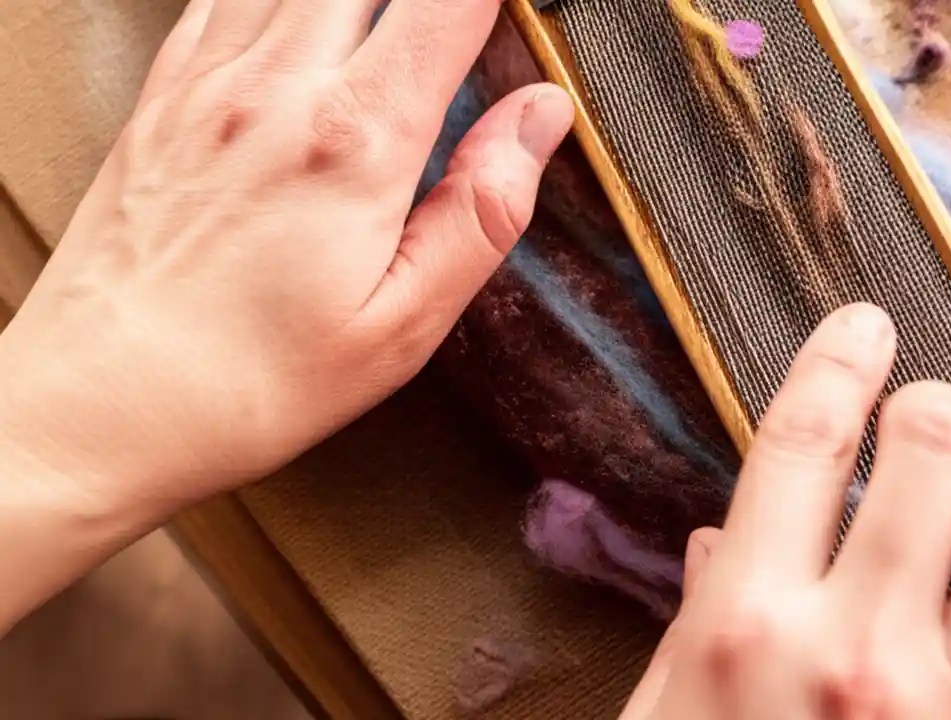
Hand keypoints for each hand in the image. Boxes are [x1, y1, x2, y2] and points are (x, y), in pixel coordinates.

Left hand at [0, 0, 570, 626]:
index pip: (447, 4)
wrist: (97, 407)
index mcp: (356, 143)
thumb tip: (539, 118)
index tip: (512, 25)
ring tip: (383, 43)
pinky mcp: (161, 101)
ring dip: (356, 1)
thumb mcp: (402, 324)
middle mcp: (277, 91)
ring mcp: (208, 87)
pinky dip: (275, 3)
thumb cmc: (249, 384)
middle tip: (451, 40)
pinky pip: (222, 0)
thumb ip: (483, 209)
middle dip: (425, 2)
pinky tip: (296, 35)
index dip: (495, 1)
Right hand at [625, 304, 950, 718]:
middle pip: (937, 450)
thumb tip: (724, 539)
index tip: (863, 328)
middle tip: (930, 429)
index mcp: (747, 628)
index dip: (840, 361)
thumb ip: (704, 618)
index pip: (802, 441)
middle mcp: (855, 655)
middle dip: (938, 415)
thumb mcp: (668, 714)